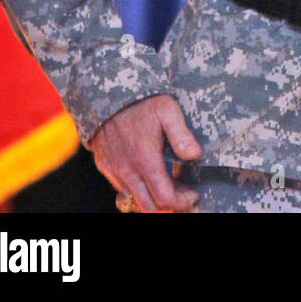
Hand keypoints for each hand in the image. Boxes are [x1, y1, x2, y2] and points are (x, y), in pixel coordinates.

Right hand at [89, 93, 201, 212]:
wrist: (106, 94)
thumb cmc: (141, 102)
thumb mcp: (167, 110)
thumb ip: (182, 134)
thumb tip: (195, 155)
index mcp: (144, 159)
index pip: (164, 197)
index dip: (182, 201)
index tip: (194, 194)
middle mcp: (127, 170)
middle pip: (149, 207)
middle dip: (170, 206)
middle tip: (185, 194)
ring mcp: (114, 170)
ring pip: (135, 200)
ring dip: (154, 198)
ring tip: (171, 184)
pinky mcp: (105, 167)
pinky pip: (122, 189)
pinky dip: (139, 190)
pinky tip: (152, 176)